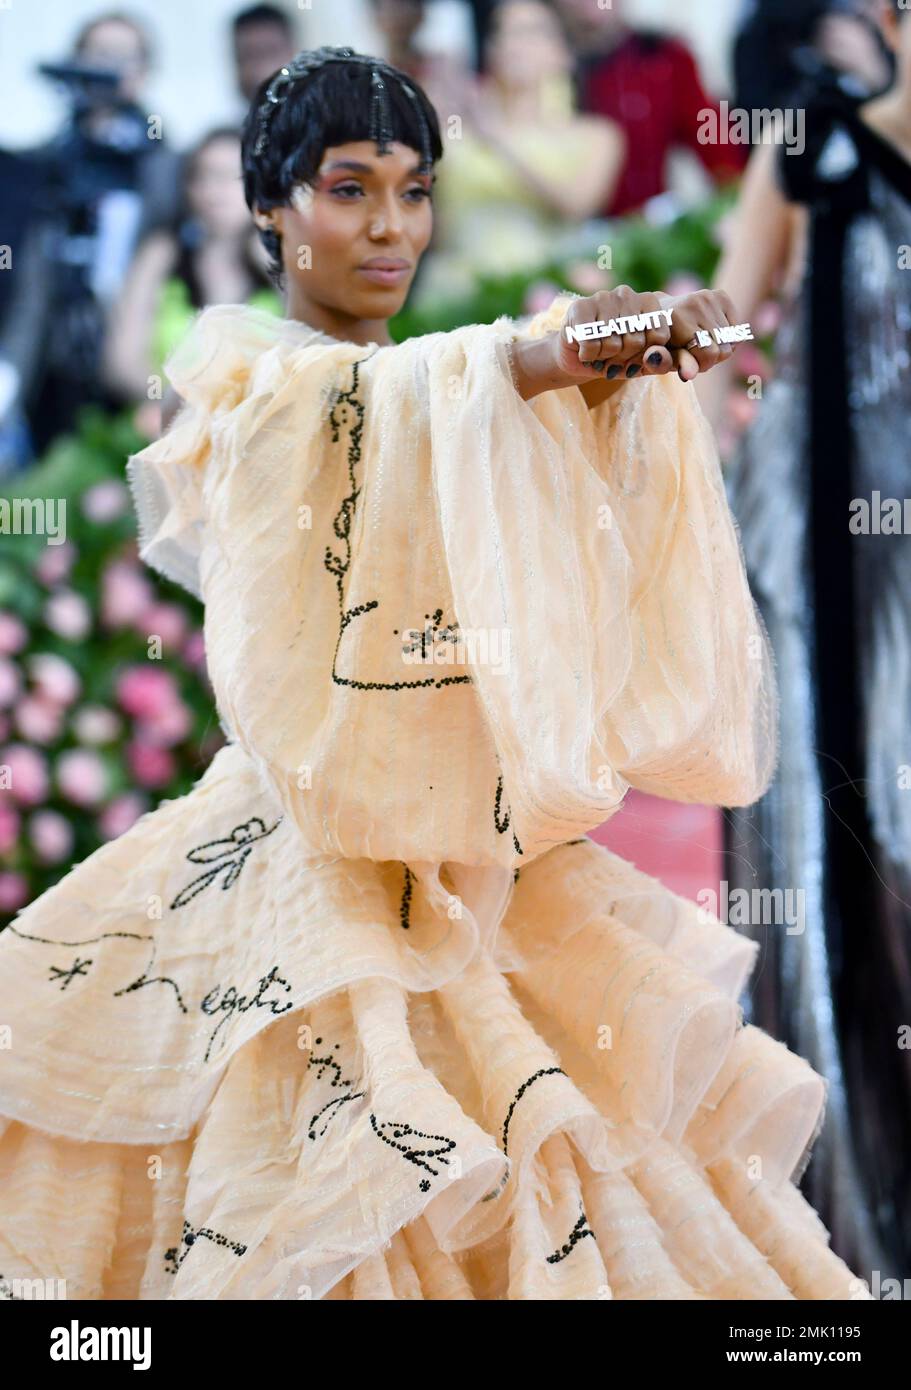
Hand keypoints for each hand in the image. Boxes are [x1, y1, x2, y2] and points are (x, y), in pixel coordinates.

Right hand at [553, 285, 740, 384]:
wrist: (577, 357)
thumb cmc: (615, 358)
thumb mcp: (645, 362)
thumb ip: (667, 362)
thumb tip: (689, 370)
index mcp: (649, 303)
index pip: (660, 337)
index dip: (646, 355)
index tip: (635, 356)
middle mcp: (628, 294)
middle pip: (636, 342)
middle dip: (624, 358)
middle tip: (613, 356)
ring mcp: (603, 298)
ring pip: (613, 344)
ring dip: (605, 358)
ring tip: (600, 353)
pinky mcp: (580, 308)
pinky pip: (591, 344)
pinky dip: (588, 356)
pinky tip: (585, 350)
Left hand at [662, 288, 740, 380]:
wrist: (661, 314)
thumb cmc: (664, 343)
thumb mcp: (666, 358)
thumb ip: (678, 365)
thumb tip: (688, 375)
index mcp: (678, 317)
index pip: (710, 353)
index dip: (703, 364)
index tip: (690, 361)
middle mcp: (695, 302)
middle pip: (723, 349)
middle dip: (711, 357)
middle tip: (695, 352)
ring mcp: (709, 296)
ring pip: (732, 341)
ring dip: (719, 348)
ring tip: (701, 343)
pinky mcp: (720, 295)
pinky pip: (737, 329)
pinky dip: (727, 338)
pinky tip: (710, 333)